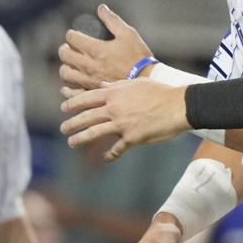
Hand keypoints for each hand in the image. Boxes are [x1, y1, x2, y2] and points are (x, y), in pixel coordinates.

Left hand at [59, 4, 153, 94]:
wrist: (147, 80)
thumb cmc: (138, 56)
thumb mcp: (128, 34)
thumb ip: (112, 20)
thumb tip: (101, 8)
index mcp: (95, 49)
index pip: (71, 38)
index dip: (71, 34)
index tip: (76, 35)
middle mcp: (88, 65)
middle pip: (64, 54)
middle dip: (65, 48)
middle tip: (70, 48)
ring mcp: (88, 80)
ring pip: (65, 73)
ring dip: (66, 67)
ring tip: (71, 65)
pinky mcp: (92, 92)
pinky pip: (72, 92)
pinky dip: (67, 89)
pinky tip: (68, 86)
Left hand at [60, 79, 188, 160]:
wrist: (178, 106)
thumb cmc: (161, 92)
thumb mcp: (137, 83)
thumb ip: (118, 86)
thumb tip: (104, 86)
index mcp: (114, 94)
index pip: (87, 98)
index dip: (73, 104)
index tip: (64, 108)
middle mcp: (114, 109)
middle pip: (86, 117)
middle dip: (72, 123)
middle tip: (63, 128)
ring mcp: (121, 125)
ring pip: (94, 133)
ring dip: (81, 138)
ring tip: (72, 142)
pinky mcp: (132, 139)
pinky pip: (116, 149)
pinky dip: (109, 156)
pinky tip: (104, 159)